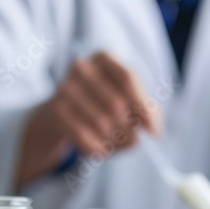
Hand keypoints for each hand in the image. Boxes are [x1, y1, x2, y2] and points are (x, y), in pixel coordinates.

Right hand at [16, 52, 159, 187]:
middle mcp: (82, 67)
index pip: (128, 79)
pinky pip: (83, 135)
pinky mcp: (56, 110)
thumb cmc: (103, 103)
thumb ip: (145, 110)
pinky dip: (97, 147)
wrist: (63, 111)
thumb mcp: (126, 98)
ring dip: (115, 140)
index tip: (153, 131)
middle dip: (130, 129)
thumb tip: (153, 130)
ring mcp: (65, 88)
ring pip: (100, 122)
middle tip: (135, 142)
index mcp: (104, 58)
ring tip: (119, 146)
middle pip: (115, 102)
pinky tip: (102, 150)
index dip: (143, 106)